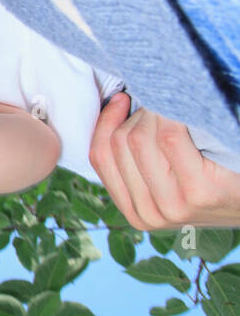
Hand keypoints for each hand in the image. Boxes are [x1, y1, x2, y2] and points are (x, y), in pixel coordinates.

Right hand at [90, 93, 239, 228]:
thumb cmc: (217, 183)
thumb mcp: (170, 183)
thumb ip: (138, 163)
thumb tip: (112, 108)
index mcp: (137, 214)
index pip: (99, 157)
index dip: (105, 123)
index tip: (120, 101)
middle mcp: (150, 214)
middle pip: (120, 144)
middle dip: (135, 116)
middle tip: (157, 106)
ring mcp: (173, 205)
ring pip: (140, 138)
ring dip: (154, 114)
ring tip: (172, 111)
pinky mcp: (198, 191)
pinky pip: (169, 137)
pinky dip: (173, 116)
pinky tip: (186, 112)